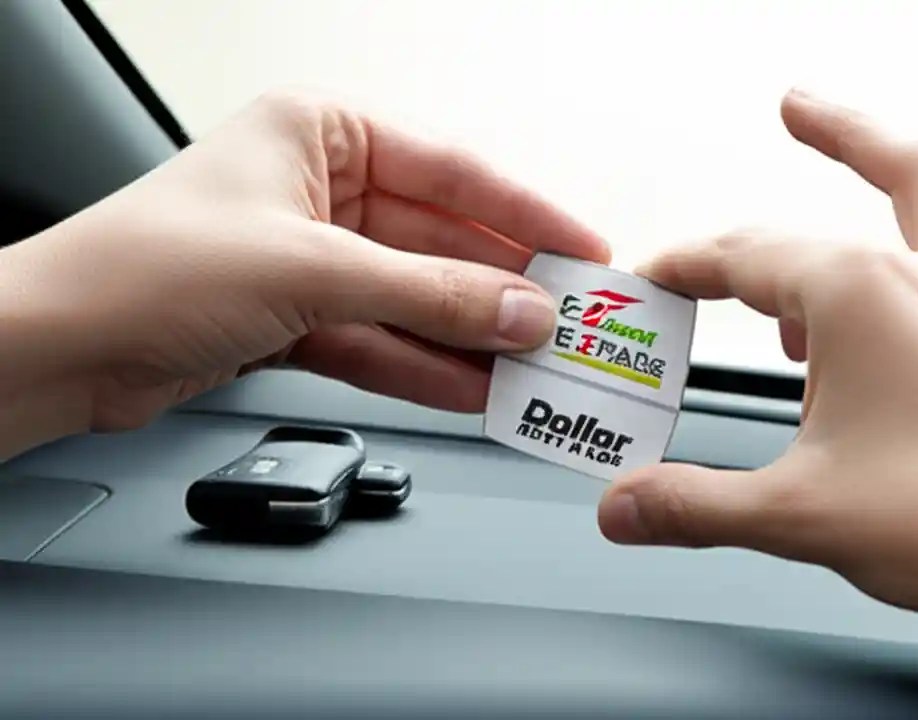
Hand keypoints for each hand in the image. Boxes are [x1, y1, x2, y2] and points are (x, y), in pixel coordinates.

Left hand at [2, 89, 608, 442]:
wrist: (57, 349)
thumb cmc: (147, 266)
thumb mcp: (312, 270)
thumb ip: (429, 294)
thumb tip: (523, 310)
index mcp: (323, 132)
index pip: (454, 172)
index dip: (529, 216)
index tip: (587, 252)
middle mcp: (321, 189)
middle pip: (441, 242)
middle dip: (504, 290)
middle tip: (572, 327)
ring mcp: (311, 258)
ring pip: (417, 300)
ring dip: (473, 339)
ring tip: (537, 371)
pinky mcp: (298, 319)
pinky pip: (385, 342)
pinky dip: (427, 370)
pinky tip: (477, 392)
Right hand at [595, 91, 917, 718]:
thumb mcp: (798, 517)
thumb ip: (696, 505)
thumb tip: (623, 509)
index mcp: (862, 297)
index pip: (746, 257)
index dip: (687, 266)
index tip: (654, 281)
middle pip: (877, 166)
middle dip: (831, 129)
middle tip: (796, 105)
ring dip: (915, 148)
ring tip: (880, 145)